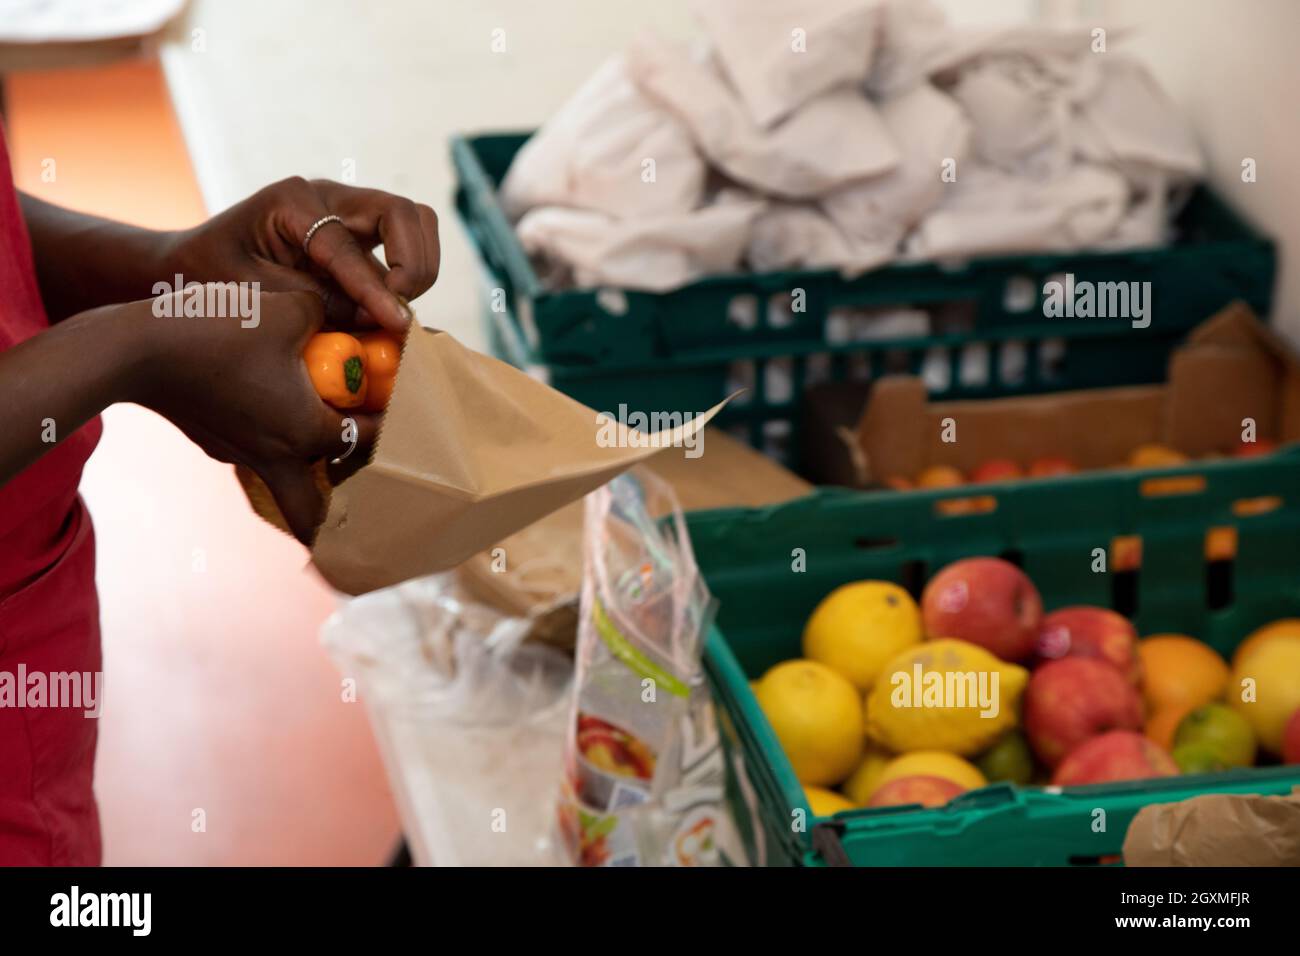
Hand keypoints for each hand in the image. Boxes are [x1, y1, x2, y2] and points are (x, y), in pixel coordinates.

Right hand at [124, 287, 377, 541]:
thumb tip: (355, 306)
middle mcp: (276, 454)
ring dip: (304, 479)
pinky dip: (268, 441)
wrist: (134, 350)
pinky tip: (268, 409)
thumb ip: (330, 311)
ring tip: (322, 457)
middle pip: (313, 514)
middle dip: (336, 520)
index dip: (389, 426)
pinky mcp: (212, 440)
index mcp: (306, 431)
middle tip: (359, 502)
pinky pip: (251, 451)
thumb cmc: (218, 330)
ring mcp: (238, 454)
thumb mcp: (289, 310)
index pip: (366, 440)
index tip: (402, 416)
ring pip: (281, 485)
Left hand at [167, 178, 439, 331]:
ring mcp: (347, 211)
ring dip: (420, 266)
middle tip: (399, 310)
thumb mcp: (253, 294)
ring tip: (396, 309)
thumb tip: (377, 319)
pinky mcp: (358, 232)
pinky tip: (388, 307)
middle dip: (415, 264)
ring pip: (415, 221)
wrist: (190, 263)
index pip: (350, 247)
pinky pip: (405, 241)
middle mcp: (328, 197)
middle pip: (404, 213)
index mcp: (292, 202)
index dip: (377, 289)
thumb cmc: (209, 277)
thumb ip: (314, 302)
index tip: (398, 324)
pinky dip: (410, 274)